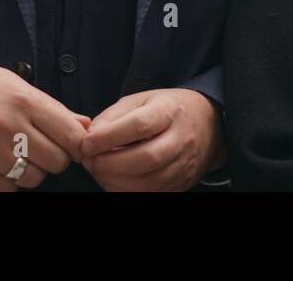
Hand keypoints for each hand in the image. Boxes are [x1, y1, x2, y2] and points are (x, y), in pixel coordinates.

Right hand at [0, 58, 90, 190]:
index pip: (71, 135)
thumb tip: (84, 125)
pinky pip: (4, 188)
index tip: (72, 145)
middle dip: (56, 159)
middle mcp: (9, 125)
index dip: (77, 145)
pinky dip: (9, 181)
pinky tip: (3, 165)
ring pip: (32, 178)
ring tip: (21, 156)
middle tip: (44, 150)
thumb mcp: (18, 86)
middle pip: (56, 161)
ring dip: (32, 172)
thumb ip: (53, 109)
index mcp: (26, 101)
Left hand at [81, 88, 223, 190]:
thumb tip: (89, 138)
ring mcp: (184, 163)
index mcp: (170, 111)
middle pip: (145, 158)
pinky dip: (127, 190)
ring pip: (148, 181)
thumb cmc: (167, 109)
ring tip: (99, 171)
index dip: (108, 137)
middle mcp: (181, 138)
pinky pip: (151, 193)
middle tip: (89, 161)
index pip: (139, 126)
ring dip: (115, 180)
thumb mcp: (141, 100)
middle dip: (109, 163)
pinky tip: (115, 180)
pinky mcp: (182, 182)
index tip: (86, 143)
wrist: (206, 123)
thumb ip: (113, 116)